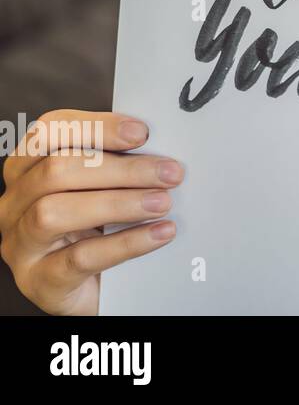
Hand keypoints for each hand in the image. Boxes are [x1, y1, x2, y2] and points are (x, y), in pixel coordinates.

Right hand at [0, 110, 183, 314]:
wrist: (96, 286)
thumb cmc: (98, 227)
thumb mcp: (104, 188)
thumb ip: (119, 162)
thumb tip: (162, 145)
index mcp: (27, 169)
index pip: (48, 131)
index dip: (95, 126)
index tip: (142, 133)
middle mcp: (14, 203)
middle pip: (55, 170)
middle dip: (121, 169)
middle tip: (170, 173)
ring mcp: (19, 244)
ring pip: (54, 212)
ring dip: (118, 203)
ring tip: (163, 202)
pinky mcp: (38, 280)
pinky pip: (79, 258)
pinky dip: (126, 243)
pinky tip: (159, 233)